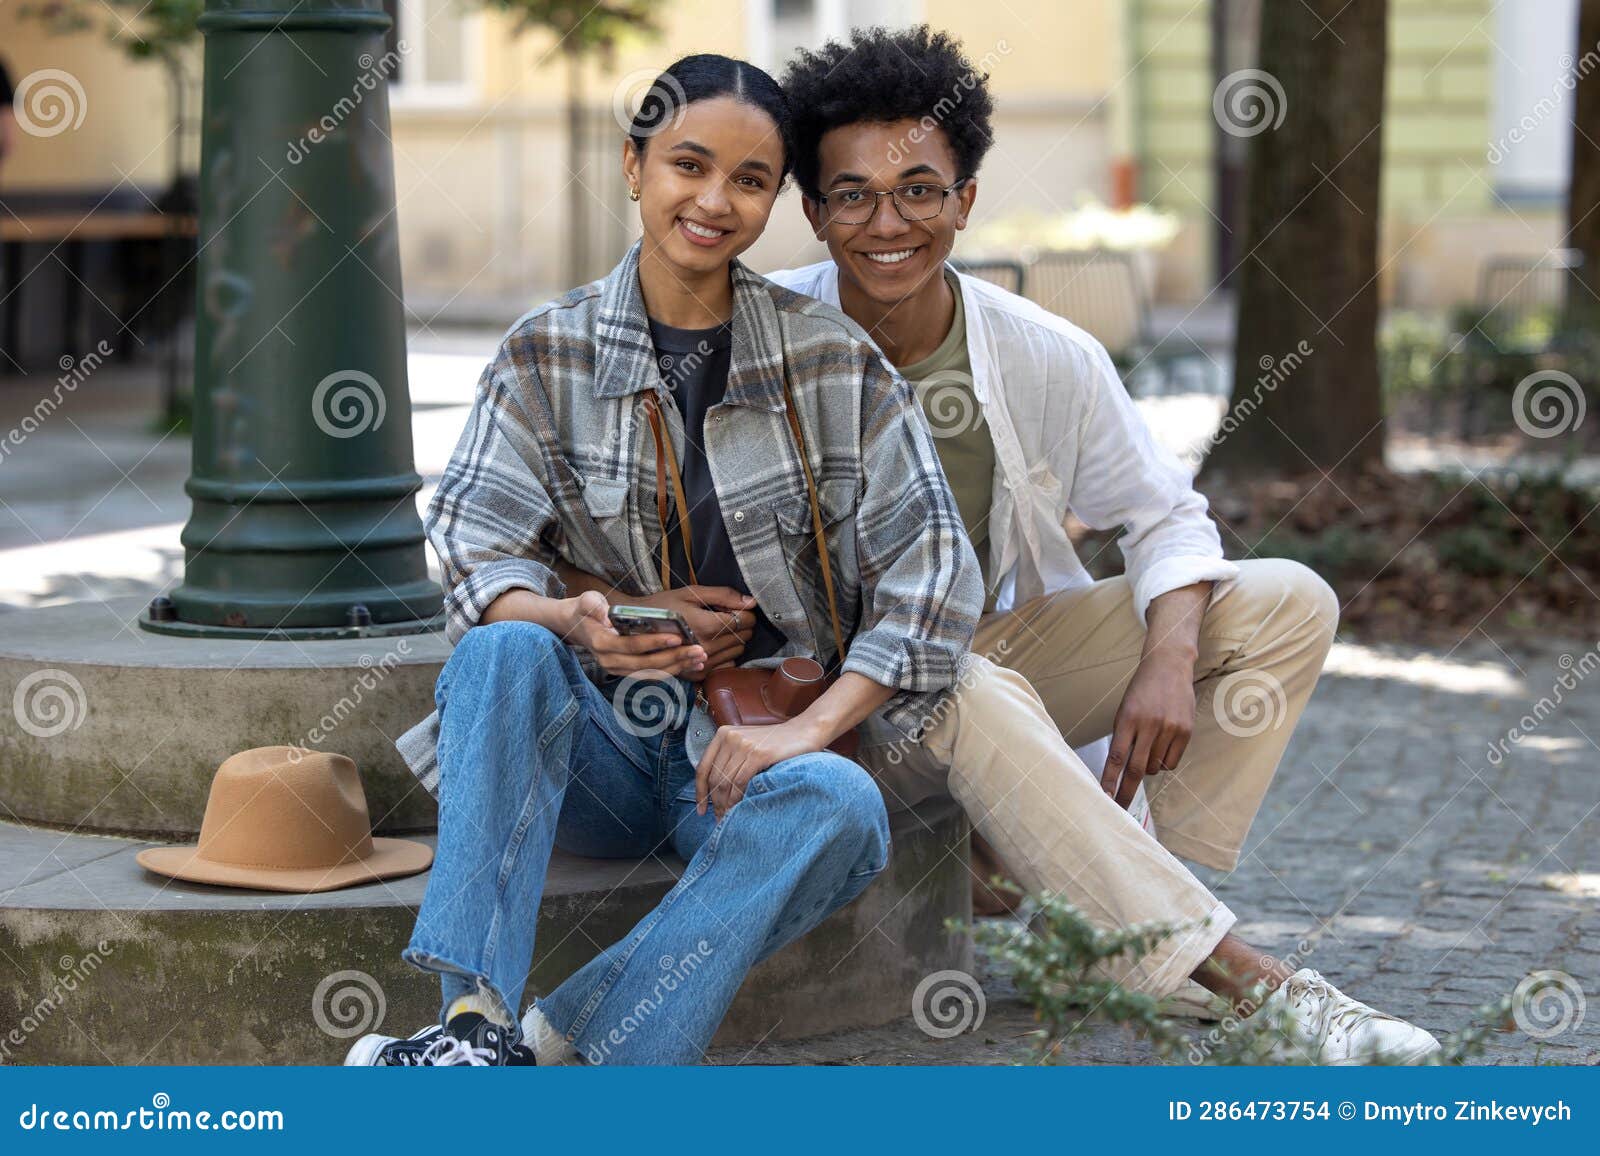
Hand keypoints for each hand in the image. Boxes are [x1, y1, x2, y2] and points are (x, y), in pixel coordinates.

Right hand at [562, 591, 705, 677]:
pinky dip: (672, 671)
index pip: (632, 646)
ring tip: (700, 658)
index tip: (676, 637)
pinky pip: (652, 675)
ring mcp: (618, 670)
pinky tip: (691, 665)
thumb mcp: (586, 600)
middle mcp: (610, 662)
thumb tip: (604, 614)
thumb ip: (593, 605)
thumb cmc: (586, 610)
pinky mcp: (627, 673)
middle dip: (674, 658)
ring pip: (652, 673)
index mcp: (602, 644)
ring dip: (678, 667)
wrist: (577, 626)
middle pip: (646, 664)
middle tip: (698, 650)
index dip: (654, 643)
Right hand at [631, 585, 757, 677]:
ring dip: (733, 639)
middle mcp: (706, 648)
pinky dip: (725, 655)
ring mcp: (701, 663)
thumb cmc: (665, 606)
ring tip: (714, 628)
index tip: (733, 607)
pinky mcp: (697, 673)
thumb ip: (724, 595)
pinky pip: (726, 665)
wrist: (637, 628)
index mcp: (705, 625)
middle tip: (723, 615)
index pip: (745, 620)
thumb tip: (752, 601)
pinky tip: (711, 644)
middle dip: (740, 624)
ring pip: (738, 652)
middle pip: (743, 637)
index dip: (744, 611)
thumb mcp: (692, 593)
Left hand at [696, 717, 823, 817]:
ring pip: (726, 782)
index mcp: (723, 734)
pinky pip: (740, 782)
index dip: (700, 791)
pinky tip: (739, 809)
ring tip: (728, 818)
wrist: (804, 732)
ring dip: (725, 804)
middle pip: (714, 778)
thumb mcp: (747, 744)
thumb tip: (715, 791)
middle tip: (719, 819)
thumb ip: (730, 759)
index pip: (703, 768)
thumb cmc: (777, 743)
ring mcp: (744, 745)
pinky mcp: (758, 754)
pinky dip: (737, 799)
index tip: (701, 809)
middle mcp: (730, 737)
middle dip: (715, 803)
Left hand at [1102, 650, 1196, 809]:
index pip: (1116, 757)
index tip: (1103, 798)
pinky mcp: (1185, 732)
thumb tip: (1120, 772)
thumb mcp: (1125, 710)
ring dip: (1147, 767)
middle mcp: (1149, 725)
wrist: (1169, 667)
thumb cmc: (1141, 692)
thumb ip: (1123, 738)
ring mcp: (1169, 729)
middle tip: (1119, 807)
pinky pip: (1171, 762)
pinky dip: (1163, 762)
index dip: (1109, 780)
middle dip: (1126, 791)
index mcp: (1127, 719)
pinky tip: (1161, 747)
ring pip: (1154, 767)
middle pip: (1136, 769)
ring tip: (1147, 747)